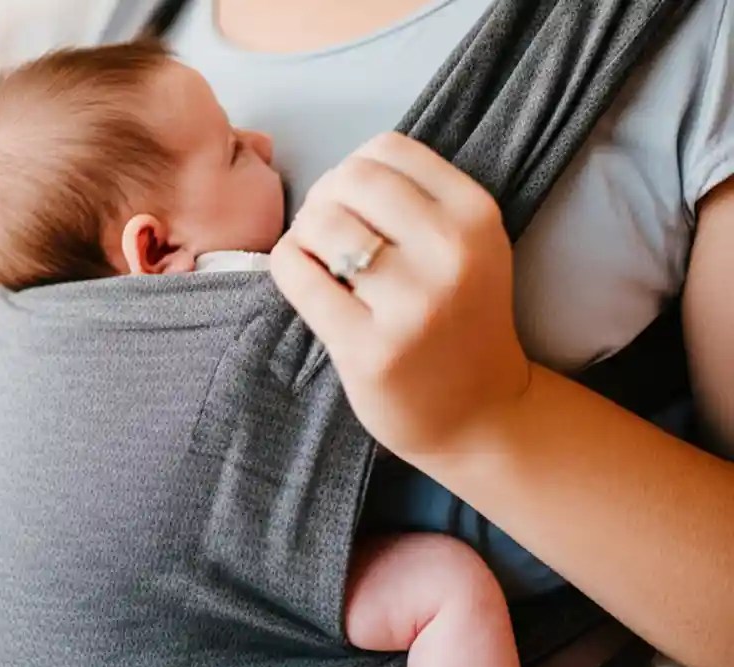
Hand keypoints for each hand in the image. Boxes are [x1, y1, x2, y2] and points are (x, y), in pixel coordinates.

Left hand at [270, 132, 531, 458]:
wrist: (479, 415)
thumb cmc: (457, 320)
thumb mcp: (465, 246)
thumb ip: (415, 201)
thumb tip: (336, 177)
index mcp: (475, 216)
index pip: (387, 150)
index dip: (355, 171)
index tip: (355, 208)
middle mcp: (450, 253)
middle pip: (349, 179)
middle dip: (324, 200)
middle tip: (328, 237)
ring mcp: (410, 303)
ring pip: (320, 223)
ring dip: (305, 236)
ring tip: (322, 265)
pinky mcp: (367, 346)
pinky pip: (296, 273)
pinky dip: (290, 268)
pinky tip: (310, 287)